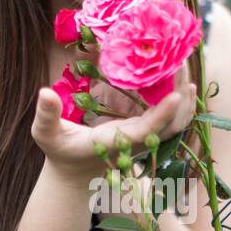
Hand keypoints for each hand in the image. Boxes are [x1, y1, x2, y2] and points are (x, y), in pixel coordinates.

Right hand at [32, 56, 197, 179]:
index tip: (176, 95)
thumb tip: (45, 93)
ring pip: (177, 121)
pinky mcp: (147, 128)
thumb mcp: (46, 134)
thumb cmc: (60, 150)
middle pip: (171, 124)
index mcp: (116, 142)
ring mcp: (145, 135)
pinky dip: (181, 99)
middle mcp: (137, 141)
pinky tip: (182, 77)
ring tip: (184, 62)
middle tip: (182, 61)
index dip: (162, 114)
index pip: (145, 131)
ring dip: (185, 96)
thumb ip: (47, 115)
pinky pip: (172, 117)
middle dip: (181, 96)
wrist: (76, 169)